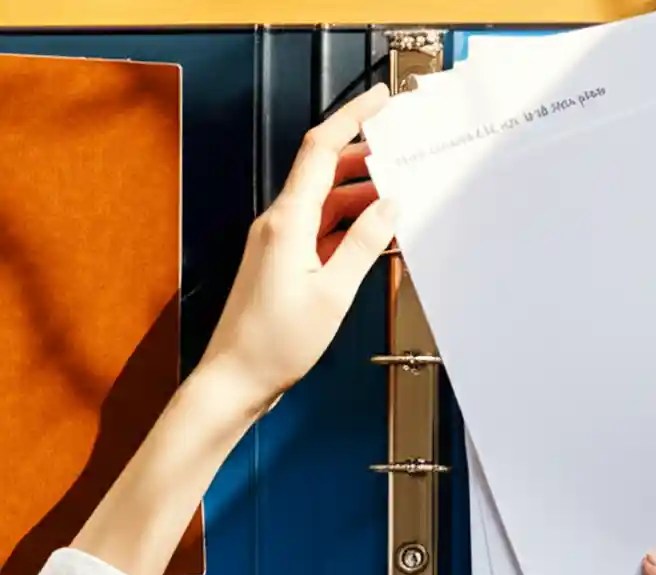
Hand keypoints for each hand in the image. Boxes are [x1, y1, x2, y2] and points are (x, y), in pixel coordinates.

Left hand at [198, 83, 395, 409]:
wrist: (235, 379)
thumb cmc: (275, 343)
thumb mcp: (333, 293)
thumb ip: (364, 244)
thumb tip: (390, 206)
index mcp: (288, 221)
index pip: (321, 150)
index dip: (352, 118)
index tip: (381, 101)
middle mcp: (280, 222)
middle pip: (325, 171)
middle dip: (367, 155)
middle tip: (406, 151)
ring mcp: (281, 240)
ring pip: (327, 201)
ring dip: (363, 194)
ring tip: (402, 195)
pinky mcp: (285, 260)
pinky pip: (323, 228)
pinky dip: (352, 224)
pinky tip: (378, 234)